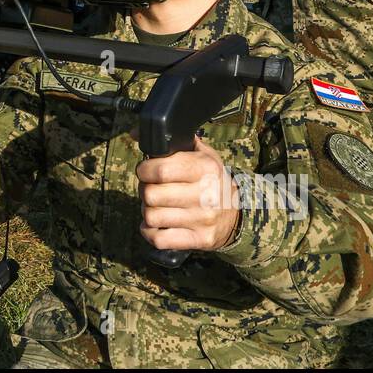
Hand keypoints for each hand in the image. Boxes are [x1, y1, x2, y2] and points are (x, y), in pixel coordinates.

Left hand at [136, 137, 239, 252]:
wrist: (236, 214)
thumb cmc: (211, 179)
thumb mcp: (200, 154)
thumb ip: (171, 140)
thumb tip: (136, 133)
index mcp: (206, 169)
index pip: (160, 170)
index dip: (144, 170)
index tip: (146, 170)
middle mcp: (206, 195)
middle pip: (151, 195)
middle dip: (144, 190)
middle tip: (152, 188)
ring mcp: (203, 220)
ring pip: (151, 217)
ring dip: (148, 211)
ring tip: (157, 206)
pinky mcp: (199, 240)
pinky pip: (159, 239)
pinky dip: (150, 232)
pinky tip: (158, 224)